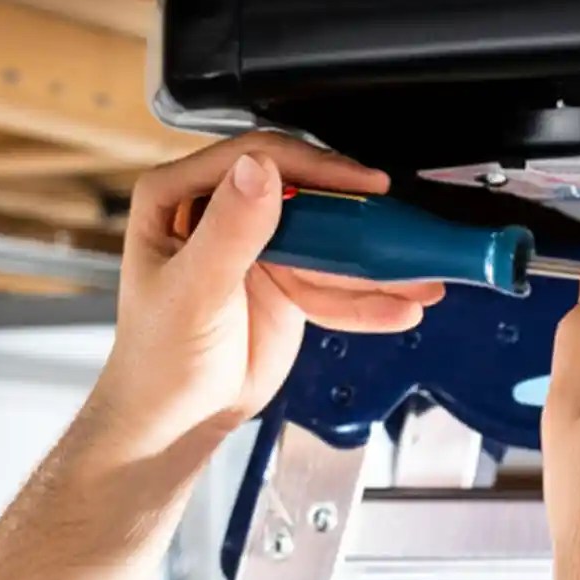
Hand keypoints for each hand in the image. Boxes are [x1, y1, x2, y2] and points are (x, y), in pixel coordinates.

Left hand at [92, 133, 444, 453]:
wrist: (175, 420)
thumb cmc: (159, 358)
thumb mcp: (194, 290)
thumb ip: (229, 231)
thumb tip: (261, 171)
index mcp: (180, 196)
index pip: (258, 160)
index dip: (314, 167)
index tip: (359, 183)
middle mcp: (222, 212)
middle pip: (306, 195)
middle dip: (358, 217)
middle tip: (398, 225)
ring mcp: (260, 247)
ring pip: (330, 242)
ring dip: (376, 264)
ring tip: (420, 277)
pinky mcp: (288, 282)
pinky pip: (336, 283)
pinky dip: (369, 299)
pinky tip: (400, 306)